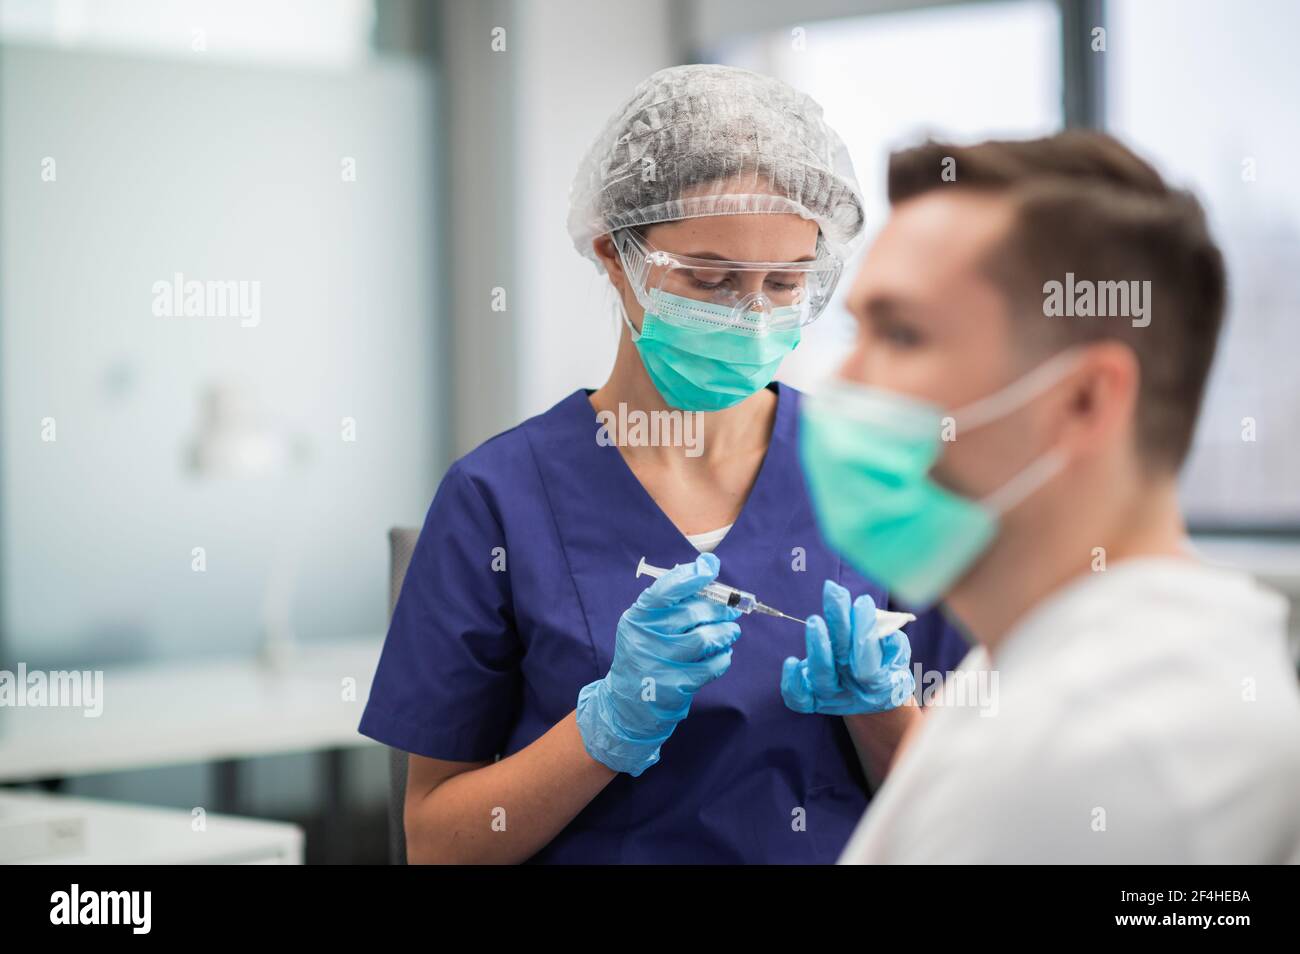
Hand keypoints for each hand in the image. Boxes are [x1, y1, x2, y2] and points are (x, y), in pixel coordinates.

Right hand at [576, 552, 741, 775]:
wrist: (628, 705)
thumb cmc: (644, 654)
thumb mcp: (645, 626)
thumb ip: (671, 603)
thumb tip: (706, 572)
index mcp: (637, 618)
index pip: (665, 590)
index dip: (690, 576)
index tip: (709, 567)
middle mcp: (645, 638)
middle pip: (693, 612)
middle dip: (720, 609)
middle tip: (732, 610)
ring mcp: (660, 663)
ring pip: (706, 638)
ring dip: (726, 632)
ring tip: (731, 631)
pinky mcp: (676, 686)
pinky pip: (711, 665)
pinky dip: (724, 657)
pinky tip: (723, 654)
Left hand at [781, 580, 913, 714]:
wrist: (873, 696)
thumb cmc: (886, 664)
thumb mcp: (897, 651)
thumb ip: (889, 639)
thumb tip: (874, 621)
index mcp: (879, 686)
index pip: (869, 663)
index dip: (865, 632)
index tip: (862, 601)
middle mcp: (854, 693)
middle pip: (844, 663)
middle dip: (839, 625)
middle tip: (834, 593)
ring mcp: (831, 697)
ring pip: (820, 676)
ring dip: (817, 645)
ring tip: (815, 619)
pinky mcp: (812, 699)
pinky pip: (797, 698)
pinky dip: (792, 681)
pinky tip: (791, 661)